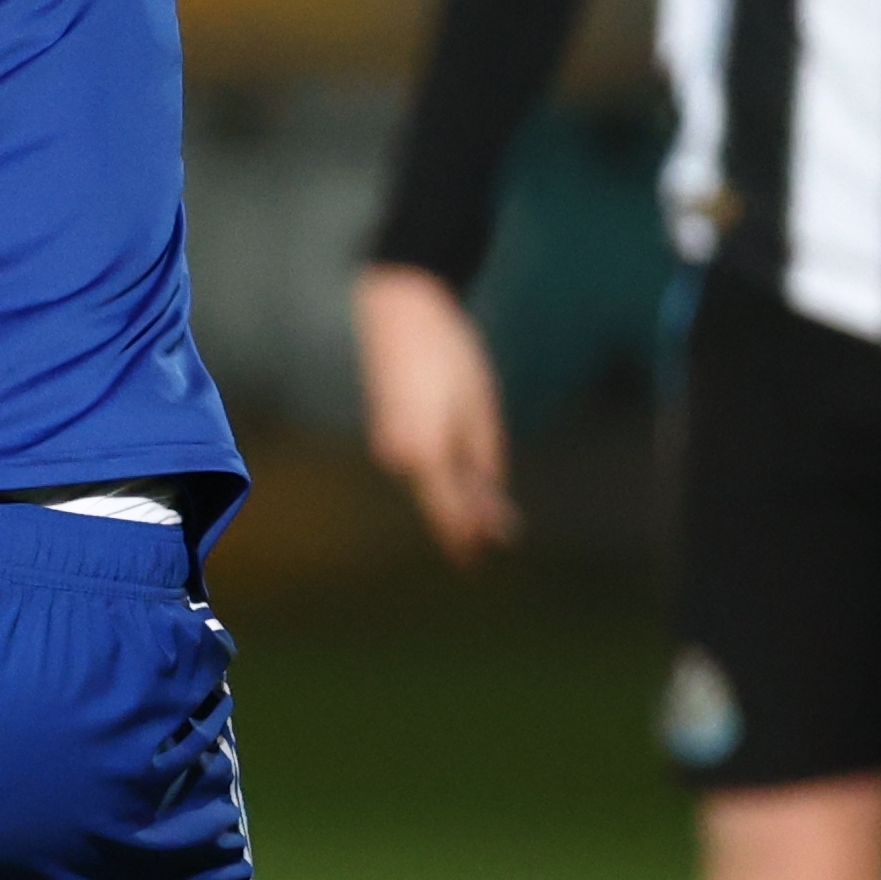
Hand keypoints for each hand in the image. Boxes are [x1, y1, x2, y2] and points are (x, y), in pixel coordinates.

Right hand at [353, 263, 514, 563]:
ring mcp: (389, 445)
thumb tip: (489, 499)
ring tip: (489, 517)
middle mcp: (400, 456)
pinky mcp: (387, 432)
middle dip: (465, 524)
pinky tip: (463, 483)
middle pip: (437, 503)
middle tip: (493, 547)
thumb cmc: (449, 356)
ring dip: (454, 500)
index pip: (449, 511)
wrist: (399, 315)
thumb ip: (483, 458)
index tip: (478, 564)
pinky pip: (417, 465)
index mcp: (425, 453)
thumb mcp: (480, 408)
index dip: (466, 540)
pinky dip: (439, 477)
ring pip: (427, 484)